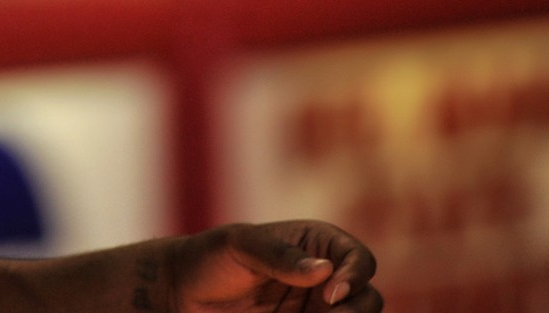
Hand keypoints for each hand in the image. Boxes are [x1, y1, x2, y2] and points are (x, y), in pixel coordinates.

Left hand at [170, 220, 381, 311]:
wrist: (181, 293)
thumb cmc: (208, 257)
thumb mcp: (238, 245)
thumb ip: (278, 255)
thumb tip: (324, 269)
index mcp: (316, 243)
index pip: (358, 258)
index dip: (354, 277)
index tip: (330, 296)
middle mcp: (324, 278)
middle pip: (368, 298)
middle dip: (358, 311)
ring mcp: (316, 309)